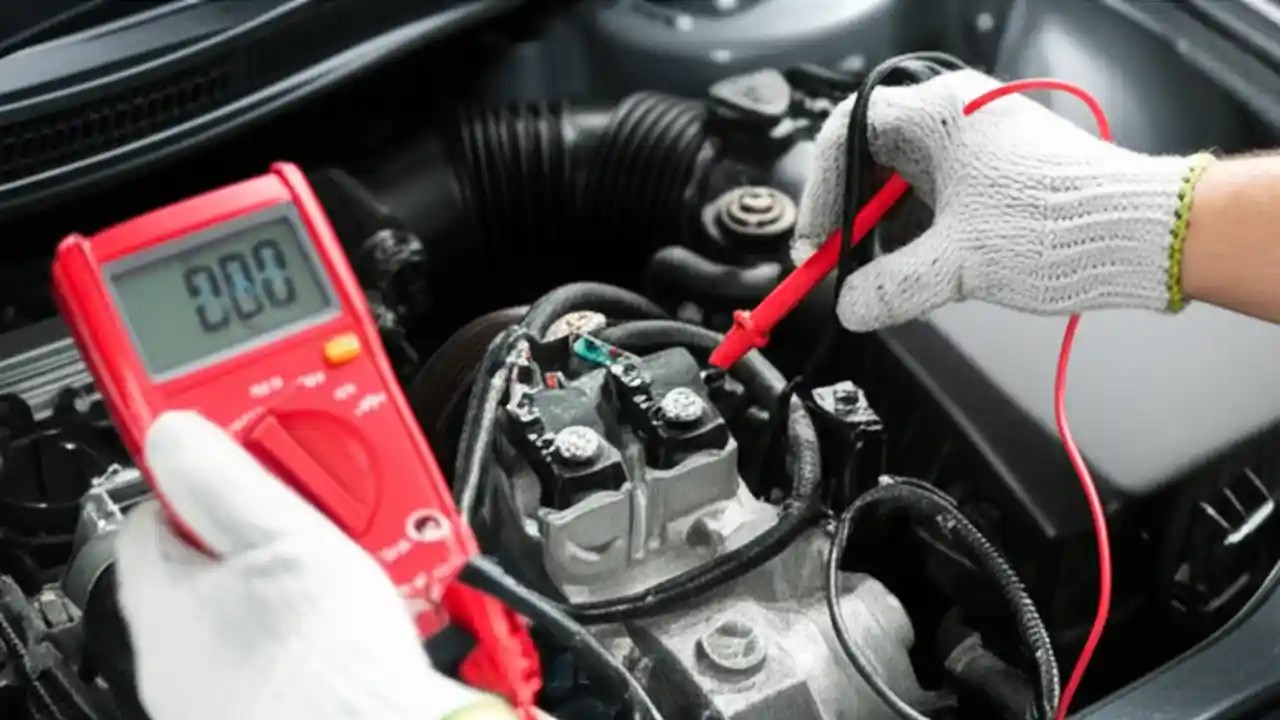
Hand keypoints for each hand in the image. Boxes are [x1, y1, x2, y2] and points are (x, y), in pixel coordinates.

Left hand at [115, 411, 513, 719]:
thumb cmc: (324, 672)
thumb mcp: (284, 541)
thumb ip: (227, 478)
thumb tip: (175, 429)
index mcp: (163, 594)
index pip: (159, 498)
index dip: (207, 456)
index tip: (243, 430)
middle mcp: (181, 645)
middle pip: (220, 542)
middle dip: (277, 508)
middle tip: (326, 491)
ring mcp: (227, 678)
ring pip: (262, 588)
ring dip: (308, 558)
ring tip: (362, 544)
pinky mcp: (277, 699)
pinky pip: (293, 631)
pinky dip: (326, 610)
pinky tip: (365, 604)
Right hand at [793, 69, 1211, 330]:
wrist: (1144, 234)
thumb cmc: (1060, 227)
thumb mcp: (958, 264)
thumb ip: (888, 286)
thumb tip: (849, 306)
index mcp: (938, 113)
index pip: (844, 135)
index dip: (818, 192)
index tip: (814, 241)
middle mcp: (955, 116)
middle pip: (869, 160)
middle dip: (848, 218)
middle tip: (836, 265)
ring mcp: (978, 143)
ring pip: (901, 183)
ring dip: (882, 231)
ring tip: (879, 276)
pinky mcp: (997, 172)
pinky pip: (935, 196)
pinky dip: (915, 232)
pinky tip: (917, 269)